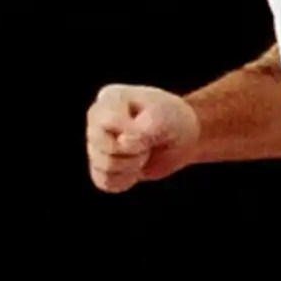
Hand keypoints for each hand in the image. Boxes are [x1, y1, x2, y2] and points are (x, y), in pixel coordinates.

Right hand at [86, 84, 200, 192]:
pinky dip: (124, 181)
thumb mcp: (163, 119)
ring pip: (103, 167)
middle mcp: (97, 118)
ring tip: (143, 154)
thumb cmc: (174, 120)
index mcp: (109, 98)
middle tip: (148, 144)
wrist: (184, 138)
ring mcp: (97, 142)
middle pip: (102, 148)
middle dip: (132, 153)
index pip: (107, 122)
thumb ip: (142, 130)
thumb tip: (122, 144)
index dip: (131, 135)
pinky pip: (104, 182)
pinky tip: (136, 170)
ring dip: (130, 167)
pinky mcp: (103, 164)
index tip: (150, 132)